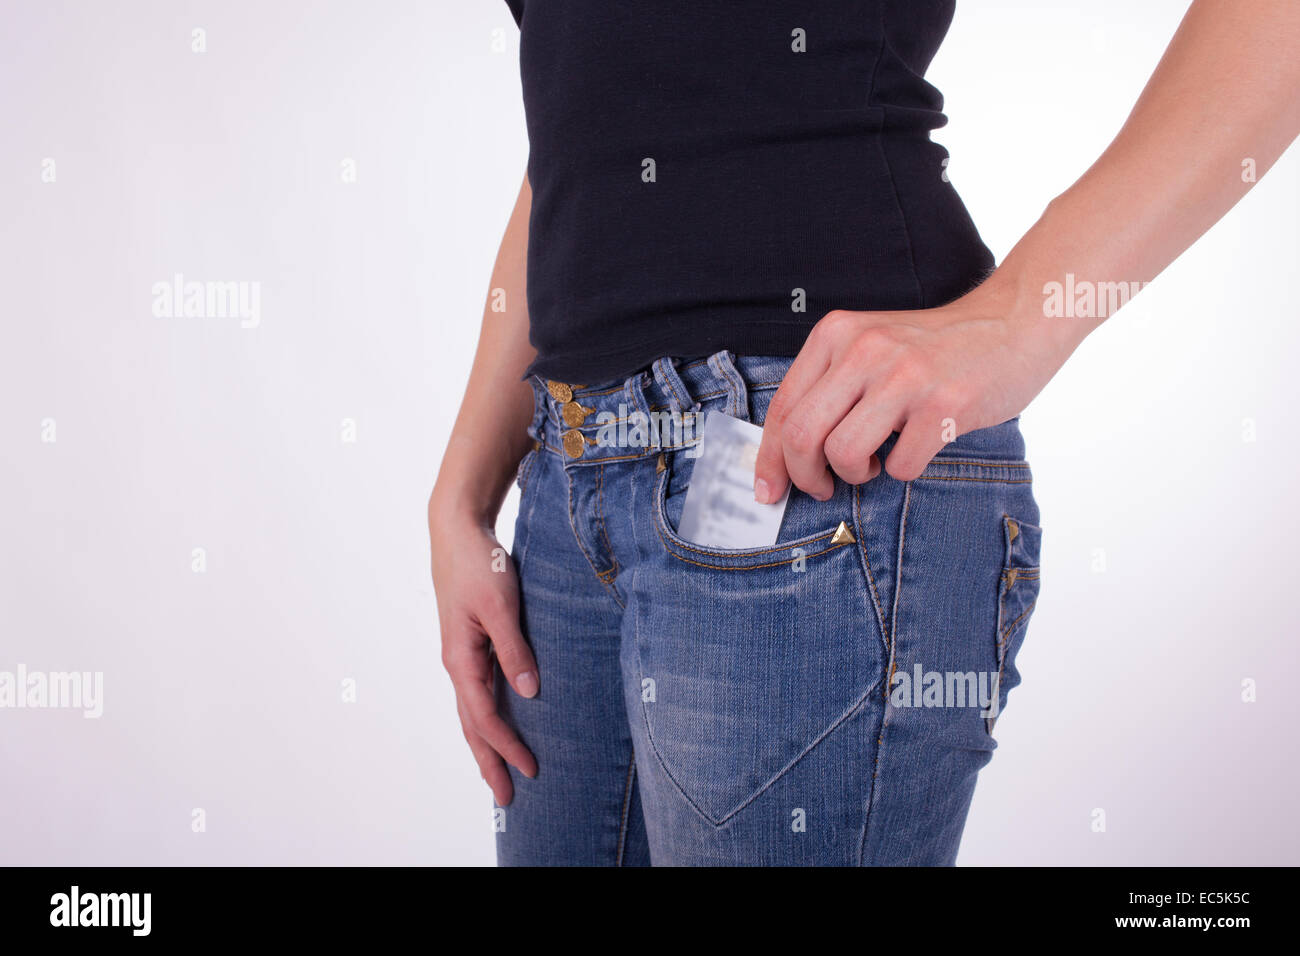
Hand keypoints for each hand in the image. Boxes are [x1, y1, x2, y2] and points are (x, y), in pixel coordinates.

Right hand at [430, 508, 538, 805]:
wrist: (457, 531)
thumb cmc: (479, 563)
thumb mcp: (501, 605)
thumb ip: (514, 649)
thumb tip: (529, 692)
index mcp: (460, 658)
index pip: (483, 716)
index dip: (505, 745)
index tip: (529, 769)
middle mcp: (458, 662)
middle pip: (472, 724)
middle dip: (489, 762)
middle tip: (506, 799)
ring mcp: (463, 654)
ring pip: (473, 710)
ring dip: (487, 743)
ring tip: (500, 773)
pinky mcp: (472, 643)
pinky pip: (479, 691)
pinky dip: (489, 715)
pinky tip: (503, 723)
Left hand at [754, 286, 1064, 501]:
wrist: (1014, 322)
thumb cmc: (936, 349)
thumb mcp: (871, 348)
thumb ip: (831, 387)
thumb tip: (787, 454)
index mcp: (837, 334)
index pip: (783, 407)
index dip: (769, 458)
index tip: (768, 489)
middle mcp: (865, 350)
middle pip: (802, 435)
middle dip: (804, 476)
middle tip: (822, 486)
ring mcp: (905, 376)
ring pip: (842, 453)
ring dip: (855, 474)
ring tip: (875, 462)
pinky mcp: (943, 403)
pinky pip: (900, 466)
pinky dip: (902, 472)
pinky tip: (915, 449)